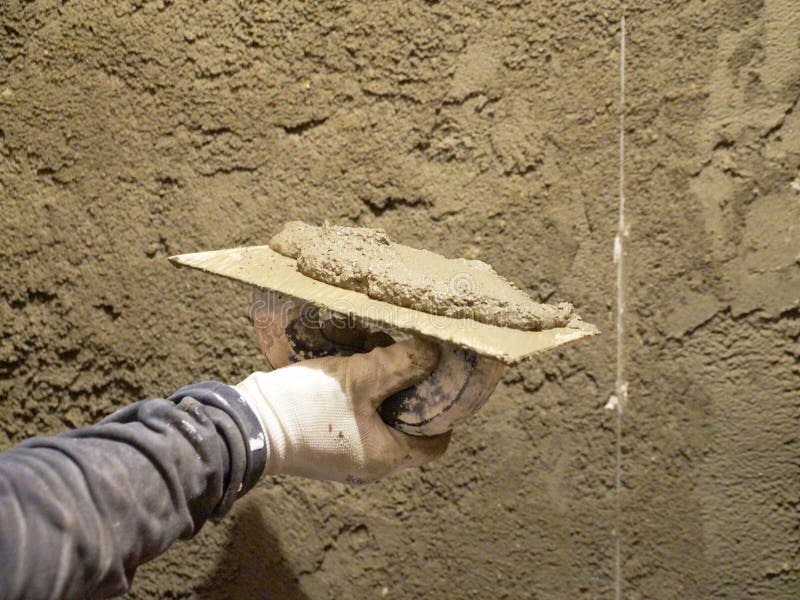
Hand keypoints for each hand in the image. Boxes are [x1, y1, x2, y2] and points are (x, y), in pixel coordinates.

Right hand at [235, 338, 450, 483]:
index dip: (443, 413)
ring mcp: (345, 456)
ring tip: (370, 353)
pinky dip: (358, 394)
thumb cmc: (307, 407)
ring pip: (379, 417)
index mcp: (386, 457)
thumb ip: (399, 363)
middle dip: (405, 388)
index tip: (439, 381)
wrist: (246, 424)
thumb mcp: (358, 378)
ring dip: (379, 385)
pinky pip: (355, 418)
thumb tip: (434, 351)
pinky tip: (348, 366)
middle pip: (405, 425)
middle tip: (399, 357)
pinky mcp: (325, 444)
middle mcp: (370, 463)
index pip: (434, 443)